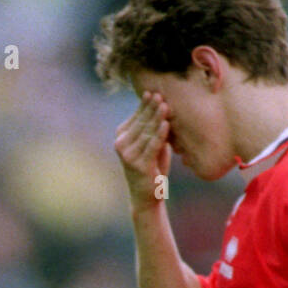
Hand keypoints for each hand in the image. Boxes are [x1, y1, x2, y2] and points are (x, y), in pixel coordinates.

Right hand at [114, 90, 172, 210]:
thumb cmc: (152, 167)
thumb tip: (162, 104)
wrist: (147, 196)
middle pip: (141, 122)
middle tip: (160, 94)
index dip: (145, 104)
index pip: (136, 117)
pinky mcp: (139, 165)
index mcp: (122, 136)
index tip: (154, 91)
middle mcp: (121, 144)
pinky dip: (159, 135)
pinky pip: (151, 146)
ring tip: (165, 105)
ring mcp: (128, 155)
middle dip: (151, 108)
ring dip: (156, 118)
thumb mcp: (151, 143)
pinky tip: (166, 124)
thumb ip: (152, 127)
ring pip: (146, 132)